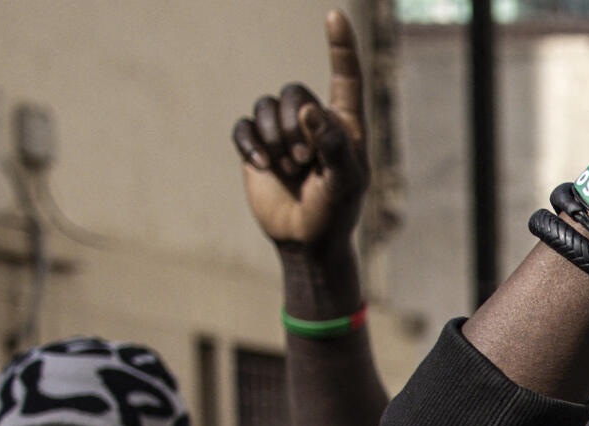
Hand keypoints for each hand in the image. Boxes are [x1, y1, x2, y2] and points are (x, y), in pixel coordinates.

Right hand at [234, 10, 370, 255]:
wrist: (305, 241)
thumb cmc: (335, 212)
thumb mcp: (345, 182)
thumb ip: (333, 144)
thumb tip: (309, 110)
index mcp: (343, 124)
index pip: (344, 77)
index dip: (340, 47)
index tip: (334, 15)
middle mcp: (311, 121)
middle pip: (293, 91)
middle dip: (293, 125)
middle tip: (304, 161)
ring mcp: (282, 132)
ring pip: (265, 106)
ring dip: (274, 137)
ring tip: (289, 169)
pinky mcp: (257, 145)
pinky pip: (243, 125)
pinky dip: (251, 144)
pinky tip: (263, 167)